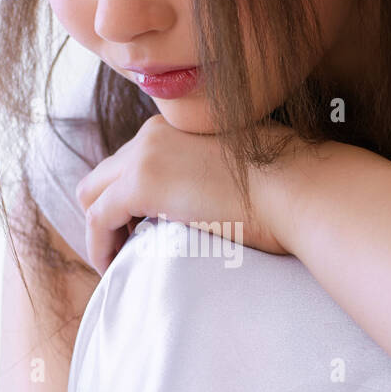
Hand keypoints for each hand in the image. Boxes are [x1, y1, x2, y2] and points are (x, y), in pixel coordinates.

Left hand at [74, 114, 304, 274]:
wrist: (297, 188)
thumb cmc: (287, 186)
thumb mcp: (241, 164)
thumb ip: (212, 171)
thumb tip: (207, 198)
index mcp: (178, 125)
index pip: (133, 160)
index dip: (130, 199)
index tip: (140, 228)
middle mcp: (153, 132)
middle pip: (104, 174)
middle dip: (106, 212)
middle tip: (123, 246)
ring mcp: (144, 155)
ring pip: (93, 195)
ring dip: (100, 229)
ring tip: (116, 260)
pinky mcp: (140, 183)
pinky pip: (98, 218)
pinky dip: (99, 244)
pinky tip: (111, 266)